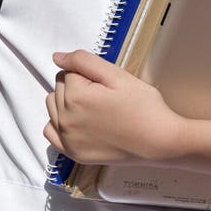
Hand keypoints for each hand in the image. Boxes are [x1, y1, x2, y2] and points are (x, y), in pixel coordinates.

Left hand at [44, 49, 180, 164]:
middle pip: (59, 87)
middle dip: (77, 85)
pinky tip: (80, 122)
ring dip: (67, 102)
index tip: (107, 85)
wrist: (159, 142)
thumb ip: (84, 61)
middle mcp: (66, 119)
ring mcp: (68, 139)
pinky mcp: (73, 153)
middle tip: (104, 95)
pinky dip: (60, 123)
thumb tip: (57, 57)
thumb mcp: (117, 75)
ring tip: (94, 107)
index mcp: (75, 97)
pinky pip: (51, 131)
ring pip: (53, 106)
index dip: (89, 74)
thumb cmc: (143, 107)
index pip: (69, 71)